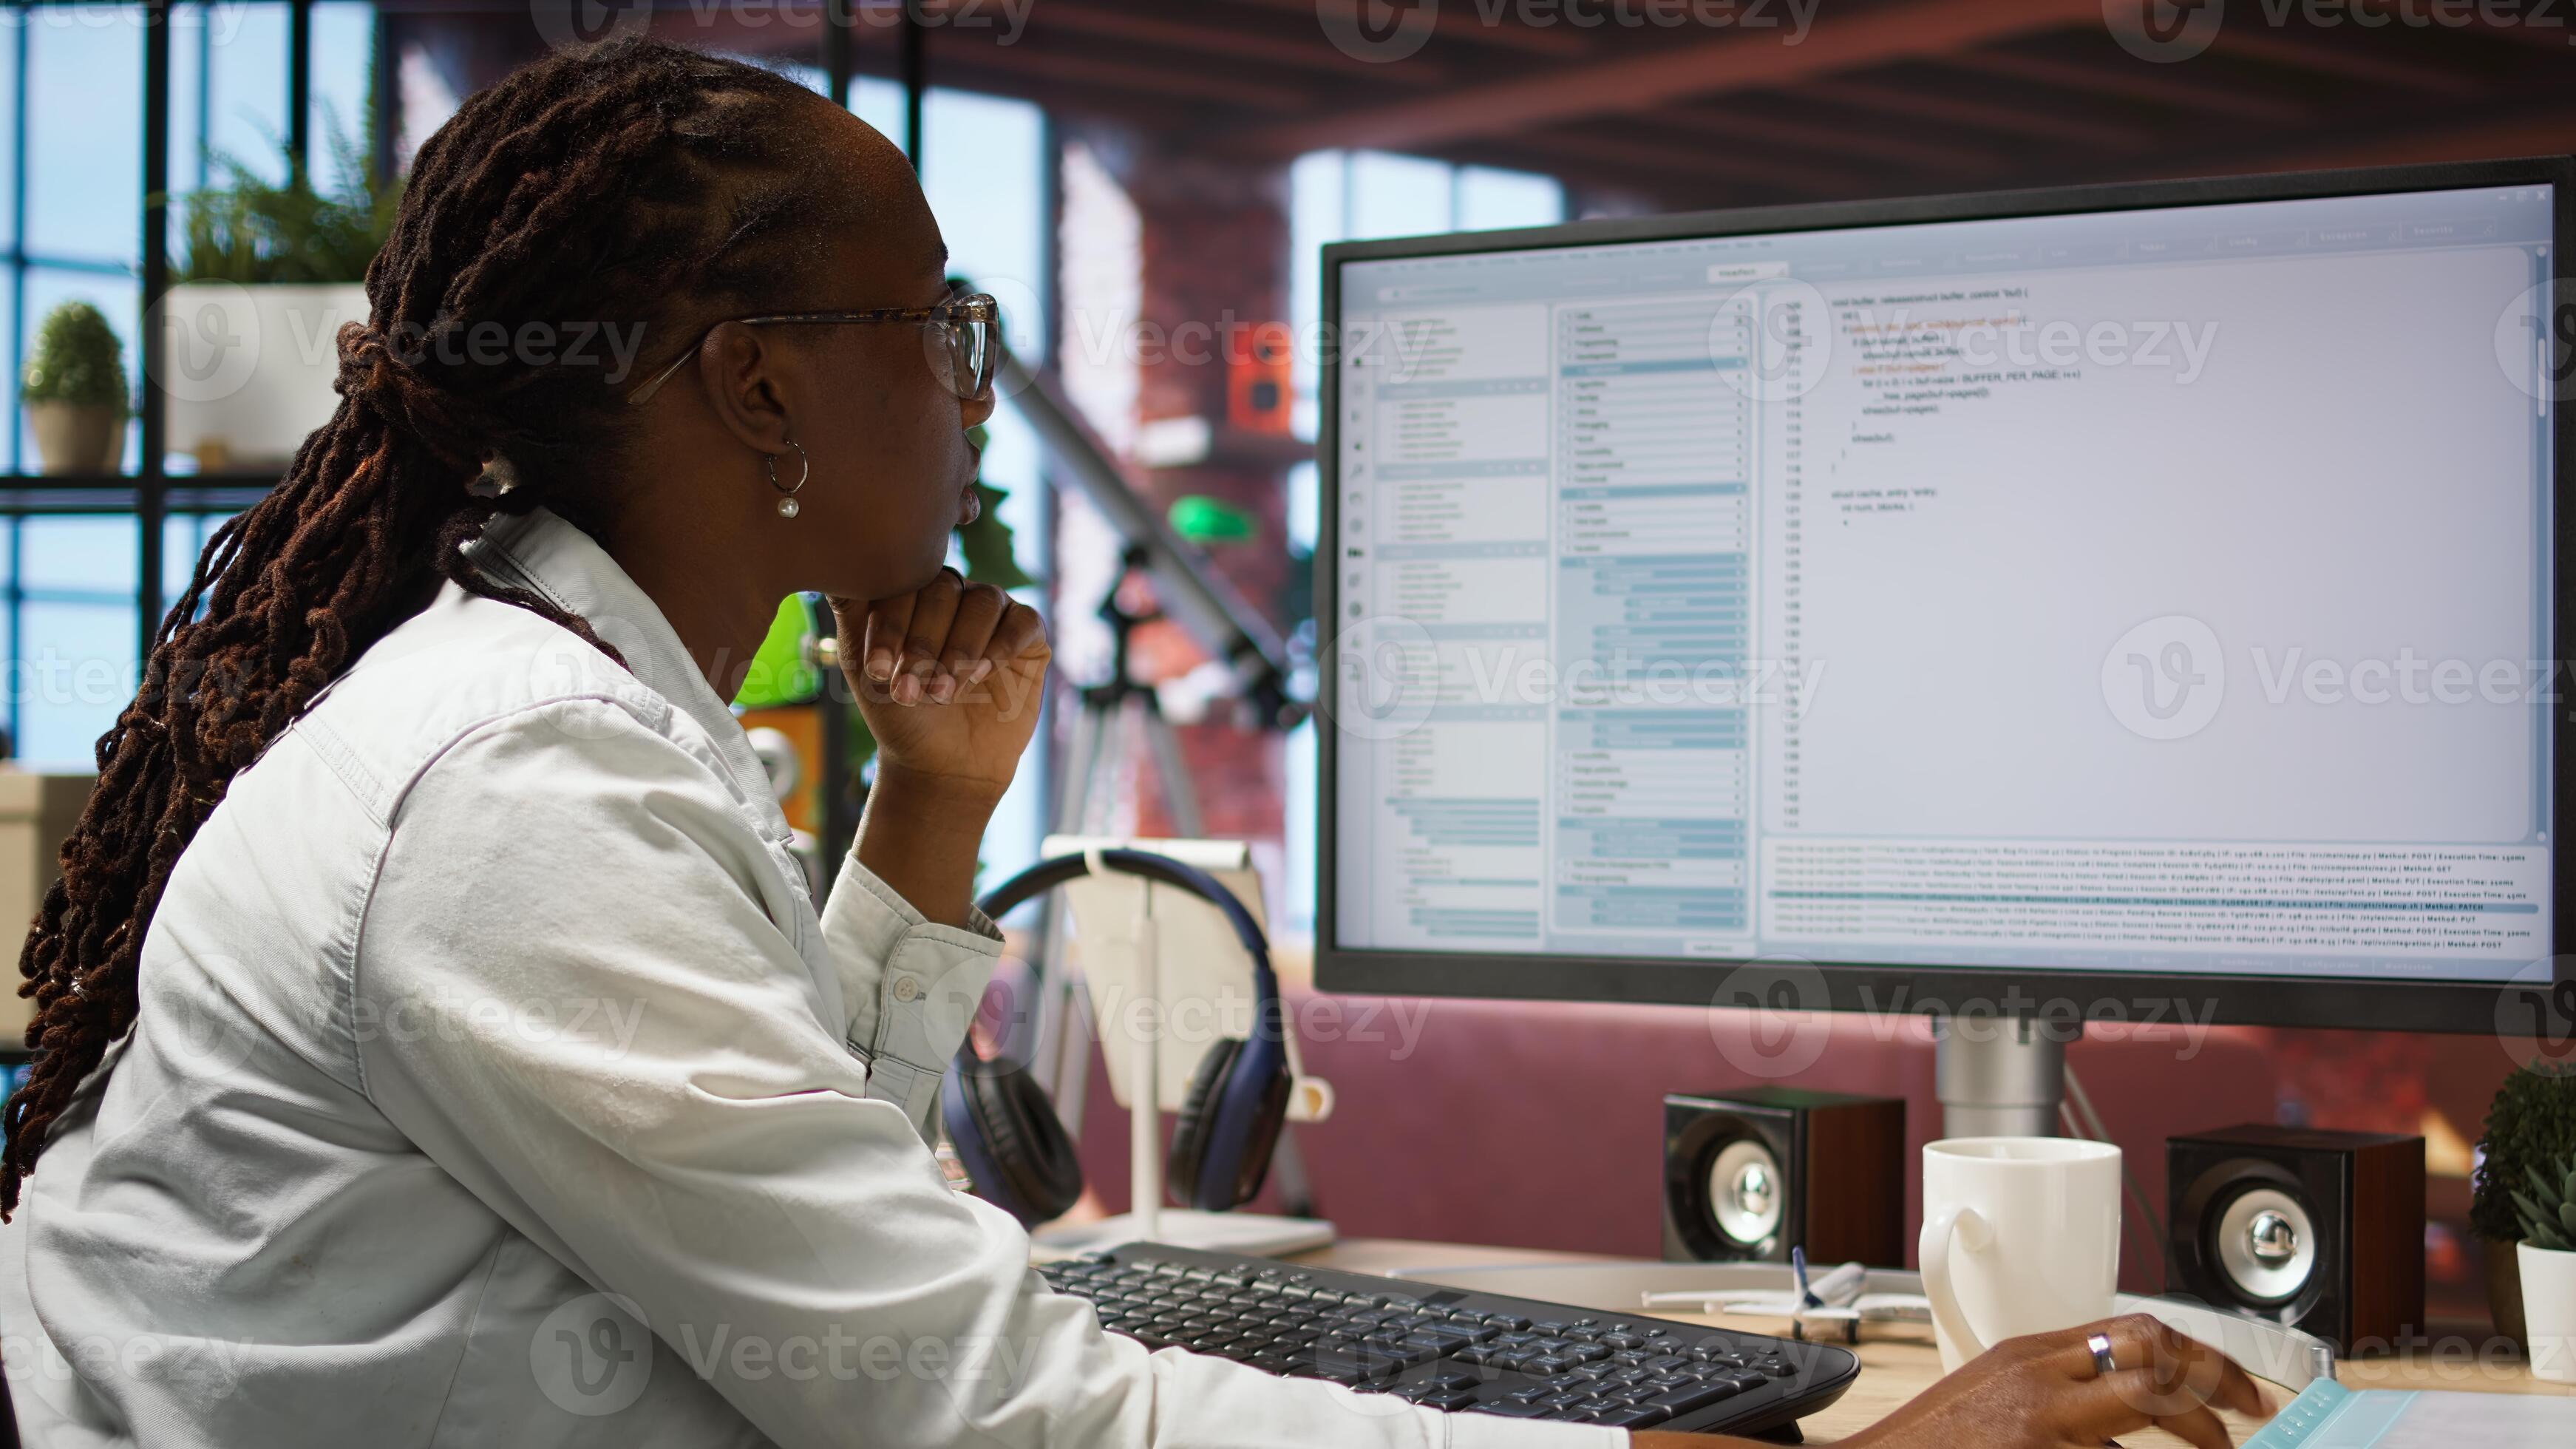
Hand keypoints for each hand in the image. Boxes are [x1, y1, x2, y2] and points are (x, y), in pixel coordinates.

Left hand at [836, 567, 1049, 799]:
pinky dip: (1000, 646)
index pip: (905, 583)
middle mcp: (958, 593)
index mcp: (916, 591)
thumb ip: (852, 611)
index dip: (890, 625)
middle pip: (945, 590)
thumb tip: (836, 567)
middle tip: (909, 690)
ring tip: (943, 693)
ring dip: (959, 650)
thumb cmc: (901, 713)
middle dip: (922, 644)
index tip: (876, 672)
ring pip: (983, 603)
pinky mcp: (1030, 636)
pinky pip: (1023, 622)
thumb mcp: (865, 663)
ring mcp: (995, 612)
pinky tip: (980, 676)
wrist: (942, 764)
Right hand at [1827, 1314, 2270, 1448]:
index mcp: (2030, 1354)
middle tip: (2250, 1413)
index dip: (2202, 1355)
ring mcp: (2038, 1421)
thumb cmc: (1931, 1445)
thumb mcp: (1995, 1395)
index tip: (2239, 1387)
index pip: (2139, 1330)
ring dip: (2195, 1434)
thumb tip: (2129, 1411)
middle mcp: (2038, 1378)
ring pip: (2146, 1406)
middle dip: (2218, 1385)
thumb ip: (2056, 1389)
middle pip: (2154, 1355)